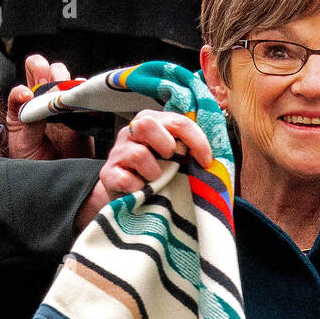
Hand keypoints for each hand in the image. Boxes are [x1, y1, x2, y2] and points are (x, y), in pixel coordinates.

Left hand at [6, 54, 93, 161]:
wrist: (57, 183)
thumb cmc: (35, 164)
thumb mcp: (23, 143)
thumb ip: (27, 121)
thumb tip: (30, 97)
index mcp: (25, 105)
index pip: (26, 79)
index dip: (29, 80)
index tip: (29, 96)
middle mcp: (45, 101)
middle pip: (48, 69)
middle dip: (50, 73)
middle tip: (51, 89)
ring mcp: (65, 108)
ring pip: (68, 79)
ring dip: (66, 83)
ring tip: (65, 99)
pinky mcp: (83, 117)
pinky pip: (87, 99)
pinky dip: (86, 97)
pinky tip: (81, 105)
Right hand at [75, 110, 213, 232]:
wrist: (126, 197)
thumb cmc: (157, 176)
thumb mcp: (174, 160)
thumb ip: (188, 151)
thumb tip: (212, 159)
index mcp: (152, 123)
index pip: (177, 121)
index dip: (196, 140)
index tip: (207, 161)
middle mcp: (132, 132)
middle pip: (147, 123)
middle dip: (166, 144)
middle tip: (171, 161)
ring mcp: (117, 152)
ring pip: (137, 153)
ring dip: (154, 172)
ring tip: (156, 182)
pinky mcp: (107, 174)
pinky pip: (124, 179)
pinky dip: (138, 188)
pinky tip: (142, 192)